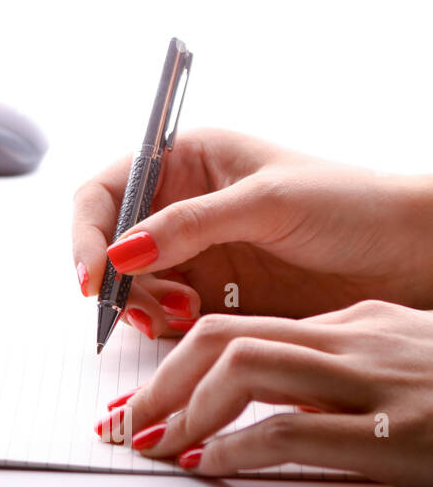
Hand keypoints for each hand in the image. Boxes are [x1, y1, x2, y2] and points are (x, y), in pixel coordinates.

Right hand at [71, 128, 432, 338]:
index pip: (106, 192)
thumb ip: (189, 225)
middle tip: (144, 307)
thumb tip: (119, 253)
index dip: (88, 232)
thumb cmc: (353, 206)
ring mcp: (194, 252)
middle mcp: (181, 205)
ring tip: (185, 314)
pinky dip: (165, 325)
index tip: (93, 277)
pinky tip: (199, 321)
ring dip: (142, 304)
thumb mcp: (268, 203)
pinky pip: (161, 314)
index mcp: (186, 161)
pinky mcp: (213, 294)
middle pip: (108, 244)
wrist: (413, 255)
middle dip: (116, 278)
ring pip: (130, 284)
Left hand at [98, 301, 432, 486]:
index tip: (140, 397)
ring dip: (183, 410)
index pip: (237, 328)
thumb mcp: (403, 360)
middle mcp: (354, 342)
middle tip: (124, 422)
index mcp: (352, 324)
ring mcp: (373, 384)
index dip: (174, 363)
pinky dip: (234, 449)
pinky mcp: (393, 432)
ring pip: (243, 369)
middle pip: (222, 339)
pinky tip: (210, 467)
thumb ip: (339, 363)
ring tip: (157, 444)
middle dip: (159, 382)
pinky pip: (287, 430)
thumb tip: (269, 388)